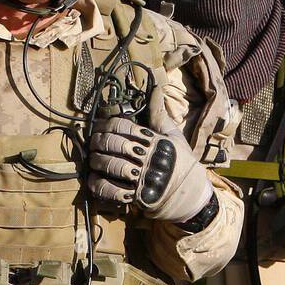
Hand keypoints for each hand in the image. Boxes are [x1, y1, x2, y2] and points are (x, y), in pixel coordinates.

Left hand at [88, 110, 212, 224]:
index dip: (105, 124)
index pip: (121, 126)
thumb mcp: (174, 136)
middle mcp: (145, 157)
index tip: (99, 126)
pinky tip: (94, 178)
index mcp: (153, 141)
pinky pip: (107, 189)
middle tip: (94, 142)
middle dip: (97, 141)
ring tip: (94, 159)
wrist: (190, 195)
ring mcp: (139, 177)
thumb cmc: (181, 163)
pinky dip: (97, 183)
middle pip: (111, 143)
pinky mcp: (133, 197)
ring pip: (108, 164)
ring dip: (95, 160)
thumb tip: (155, 87)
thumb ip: (160, 114)